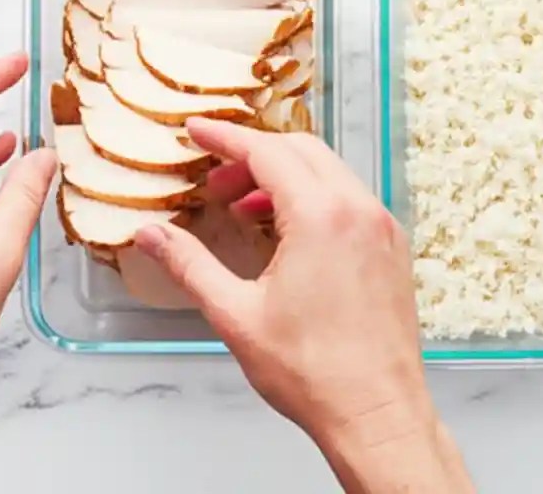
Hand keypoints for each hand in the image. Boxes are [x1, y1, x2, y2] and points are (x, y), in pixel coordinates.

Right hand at [131, 119, 472, 492]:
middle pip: (301, 150)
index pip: (267, 151)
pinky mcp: (392, 249)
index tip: (197, 132)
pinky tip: (286, 232)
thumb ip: (189, 265)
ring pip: (329, 172)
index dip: (225, 137)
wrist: (376, 411)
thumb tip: (151, 235)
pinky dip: (315, 198)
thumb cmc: (314, 372)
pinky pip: (350, 200)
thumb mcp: (235, 315)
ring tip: (244, 207)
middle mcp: (359, 210)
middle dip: (253, 155)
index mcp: (321, 216)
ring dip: (284, 177)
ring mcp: (382, 228)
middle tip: (215, 179)